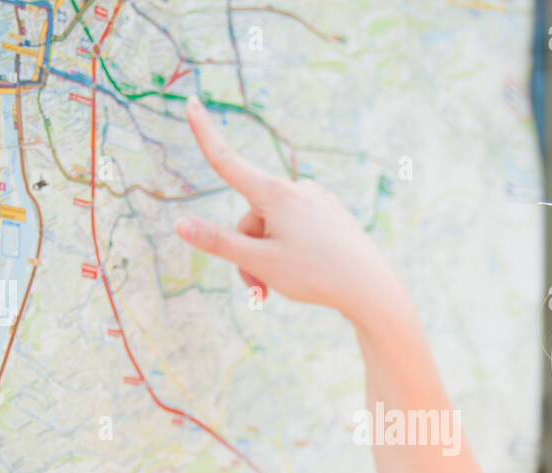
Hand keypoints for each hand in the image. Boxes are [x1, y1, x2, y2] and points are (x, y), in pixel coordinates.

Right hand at [176, 97, 411, 324]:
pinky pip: (297, 229)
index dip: (205, 133)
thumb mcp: (260, 262)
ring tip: (284, 285)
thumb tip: (180, 224)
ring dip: (269, 256)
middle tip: (261, 290)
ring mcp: (316, 200)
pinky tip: (309, 269)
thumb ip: (218, 242)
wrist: (371, 288)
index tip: (191, 102)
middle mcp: (297, 189)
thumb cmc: (315, 274)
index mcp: (276, 194)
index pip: (228, 161)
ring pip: (274, 227)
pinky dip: (292, 250)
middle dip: (249, 252)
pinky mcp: (330, 214)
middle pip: (251, 218)